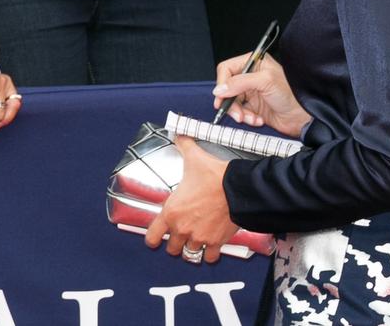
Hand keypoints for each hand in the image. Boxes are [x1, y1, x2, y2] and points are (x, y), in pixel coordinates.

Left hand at [144, 136, 238, 263]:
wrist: (238, 188)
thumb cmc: (214, 175)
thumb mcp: (194, 158)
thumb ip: (183, 145)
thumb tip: (179, 132)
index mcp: (171, 212)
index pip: (151, 236)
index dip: (153, 237)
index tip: (156, 236)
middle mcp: (182, 228)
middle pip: (171, 249)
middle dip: (175, 243)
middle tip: (181, 235)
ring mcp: (199, 237)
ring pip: (189, 254)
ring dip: (192, 249)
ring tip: (195, 241)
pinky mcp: (216, 242)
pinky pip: (209, 258)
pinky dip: (210, 255)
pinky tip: (211, 247)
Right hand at [212, 52, 310, 137]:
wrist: (302, 117)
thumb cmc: (292, 94)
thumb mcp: (265, 82)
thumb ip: (240, 83)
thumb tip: (219, 89)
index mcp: (254, 63)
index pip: (227, 69)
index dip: (222, 83)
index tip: (221, 96)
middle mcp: (250, 77)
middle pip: (226, 88)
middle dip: (230, 103)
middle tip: (236, 113)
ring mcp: (251, 93)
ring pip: (231, 103)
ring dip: (239, 113)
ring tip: (250, 118)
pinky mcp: (252, 108)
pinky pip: (240, 113)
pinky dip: (247, 119)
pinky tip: (258, 120)